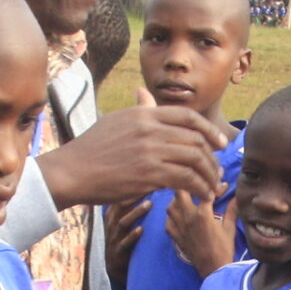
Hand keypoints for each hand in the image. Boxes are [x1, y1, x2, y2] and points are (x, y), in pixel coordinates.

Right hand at [39, 103, 227, 208]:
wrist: (72, 171)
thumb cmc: (92, 149)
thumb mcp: (116, 120)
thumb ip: (138, 110)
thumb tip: (144, 93)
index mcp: (144, 113)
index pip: (187, 116)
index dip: (208, 130)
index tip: (218, 143)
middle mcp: (150, 128)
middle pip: (196, 139)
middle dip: (212, 158)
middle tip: (216, 171)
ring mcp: (151, 150)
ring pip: (195, 159)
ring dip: (208, 176)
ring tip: (211, 187)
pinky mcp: (150, 174)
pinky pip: (186, 179)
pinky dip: (199, 188)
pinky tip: (201, 196)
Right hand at [106, 195, 149, 284]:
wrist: (116, 267)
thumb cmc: (123, 240)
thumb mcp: (124, 223)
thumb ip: (130, 208)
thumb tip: (147, 189)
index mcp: (112, 216)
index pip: (119, 198)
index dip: (130, 188)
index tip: (144, 177)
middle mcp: (111, 225)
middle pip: (120, 207)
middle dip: (133, 196)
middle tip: (149, 186)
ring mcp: (113, 239)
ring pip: (122, 223)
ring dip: (135, 213)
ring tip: (149, 204)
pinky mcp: (118, 253)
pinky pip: (124, 243)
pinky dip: (132, 236)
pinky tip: (141, 229)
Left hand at [166, 190, 235, 279]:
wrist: (214, 269)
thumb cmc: (224, 248)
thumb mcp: (229, 228)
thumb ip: (232, 210)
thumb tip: (237, 197)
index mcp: (203, 214)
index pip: (206, 191)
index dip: (215, 186)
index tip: (222, 185)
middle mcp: (188, 217)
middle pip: (180, 192)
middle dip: (189, 186)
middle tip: (197, 187)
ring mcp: (179, 227)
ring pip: (170, 206)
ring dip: (178, 200)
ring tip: (187, 200)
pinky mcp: (175, 236)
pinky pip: (168, 222)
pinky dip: (172, 216)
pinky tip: (179, 216)